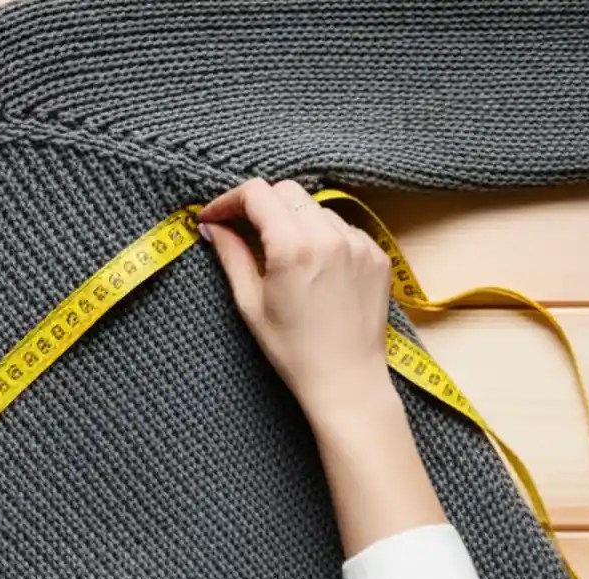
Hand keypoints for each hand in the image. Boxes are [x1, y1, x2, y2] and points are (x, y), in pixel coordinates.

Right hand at [199, 179, 392, 417]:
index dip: (229, 200)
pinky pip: (342, 227)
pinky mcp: (376, 253)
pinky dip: (321, 236)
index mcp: (293, 248)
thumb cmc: (293, 350)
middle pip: (286, 191)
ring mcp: (358, 243)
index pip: (257, 194)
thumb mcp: (250, 303)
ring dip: (292, 219)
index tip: (214, 217)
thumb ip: (231, 255)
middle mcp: (330, 236)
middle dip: (260, 204)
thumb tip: (212, 225)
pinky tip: (313, 265)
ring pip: (315, 207)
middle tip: (242, 230)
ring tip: (281, 253)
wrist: (346, 379)